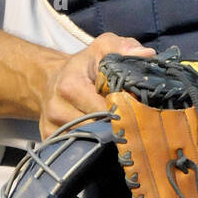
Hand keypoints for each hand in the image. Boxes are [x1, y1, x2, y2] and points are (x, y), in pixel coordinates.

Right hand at [39, 33, 154, 137]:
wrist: (51, 79)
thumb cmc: (84, 65)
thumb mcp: (102, 47)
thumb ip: (123, 47)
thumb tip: (147, 55)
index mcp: (69, 86)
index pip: (104, 109)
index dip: (123, 111)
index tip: (137, 111)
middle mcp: (57, 109)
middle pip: (97, 128)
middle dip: (116, 127)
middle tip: (133, 124)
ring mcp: (52, 127)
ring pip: (89, 141)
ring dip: (106, 138)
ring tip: (118, 129)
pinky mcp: (50, 139)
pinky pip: (78, 149)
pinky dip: (93, 145)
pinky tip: (102, 136)